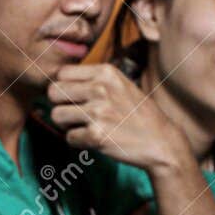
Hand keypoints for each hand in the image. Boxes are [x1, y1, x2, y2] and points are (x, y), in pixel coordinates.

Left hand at [46, 64, 195, 170]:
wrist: (161, 142)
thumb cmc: (137, 114)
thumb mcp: (119, 85)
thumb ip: (92, 80)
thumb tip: (56, 81)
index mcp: (106, 72)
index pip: (61, 73)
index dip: (63, 87)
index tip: (73, 98)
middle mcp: (101, 88)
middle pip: (53, 92)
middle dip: (60, 105)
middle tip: (75, 114)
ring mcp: (99, 111)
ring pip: (56, 115)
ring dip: (67, 125)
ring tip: (85, 127)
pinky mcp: (97, 135)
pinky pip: (69, 137)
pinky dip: (78, 142)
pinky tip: (94, 140)